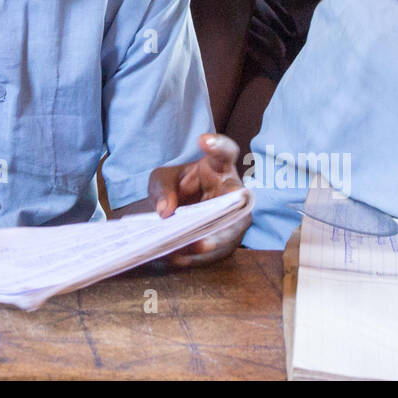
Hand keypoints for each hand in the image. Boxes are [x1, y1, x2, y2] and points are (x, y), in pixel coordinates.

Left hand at [148, 133, 249, 267]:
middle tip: (210, 212)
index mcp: (217, 166)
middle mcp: (232, 190)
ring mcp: (234, 217)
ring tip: (193, 245)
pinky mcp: (228, 241)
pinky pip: (218, 251)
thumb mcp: (160, 182)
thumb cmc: (174, 190)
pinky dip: (200, 256)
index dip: (218, 145)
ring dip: (213, 239)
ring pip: (232, 229)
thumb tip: (165, 211)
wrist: (175, 215)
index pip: (226, 151)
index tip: (203, 139)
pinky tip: (180, 257)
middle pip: (237, 197)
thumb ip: (162, 189)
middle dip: (225, 207)